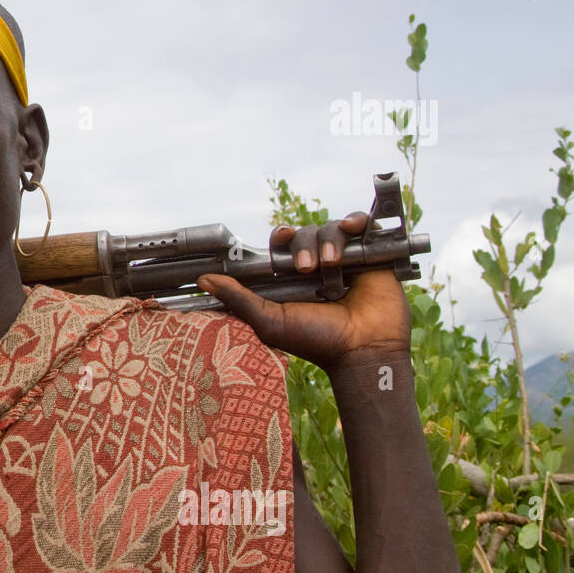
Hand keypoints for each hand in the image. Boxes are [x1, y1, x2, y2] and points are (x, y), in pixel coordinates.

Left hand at [195, 211, 411, 372]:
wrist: (363, 351)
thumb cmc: (316, 341)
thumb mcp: (269, 321)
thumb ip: (238, 299)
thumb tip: (202, 280)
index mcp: (292, 278)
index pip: (282, 245)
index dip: (280, 237)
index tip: (280, 237)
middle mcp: (317, 266)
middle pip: (304, 234)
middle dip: (302, 244)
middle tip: (306, 268)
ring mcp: (344, 260)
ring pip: (331, 229)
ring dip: (328, 240)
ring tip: (330, 264)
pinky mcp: (370, 256)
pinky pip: (362, 226)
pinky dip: (356, 221)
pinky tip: (353, 228)